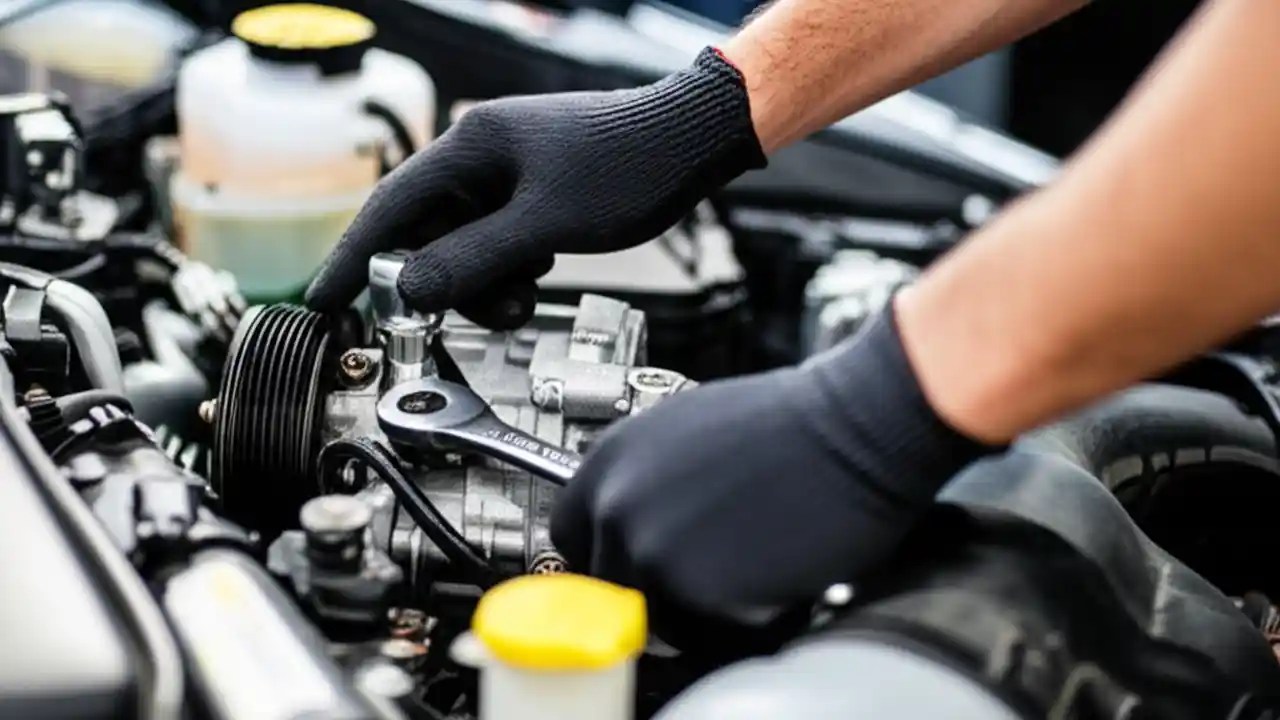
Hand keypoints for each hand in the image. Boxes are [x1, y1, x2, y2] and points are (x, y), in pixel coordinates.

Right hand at [306, 48, 763, 327]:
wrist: (694, 141)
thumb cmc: (628, 166)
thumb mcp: (545, 225)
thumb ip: (473, 259)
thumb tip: (409, 290)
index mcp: (470, 148)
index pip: (389, 208)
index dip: (354, 258)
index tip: (324, 299)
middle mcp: (481, 157)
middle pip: (428, 234)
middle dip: (445, 282)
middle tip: (472, 312)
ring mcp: (509, 174)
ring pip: (465, 244)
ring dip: (484, 281)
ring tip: (524, 293)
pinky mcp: (534, 191)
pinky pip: (498, 240)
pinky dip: (509, 267)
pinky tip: (541, 270)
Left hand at [550, 310, 991, 649]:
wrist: (853, 426)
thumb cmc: (788, 422)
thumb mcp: (685, 432)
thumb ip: (644, 481)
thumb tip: (632, 523)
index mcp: (610, 459)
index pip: (569, 534)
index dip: (608, 555)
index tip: (631, 566)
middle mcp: (616, 504)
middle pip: (607, 584)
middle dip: (652, 588)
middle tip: (703, 574)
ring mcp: (650, 549)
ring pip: (652, 617)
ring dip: (694, 610)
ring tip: (745, 565)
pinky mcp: (694, 590)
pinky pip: (702, 633)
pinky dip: (737, 621)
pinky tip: (769, 574)